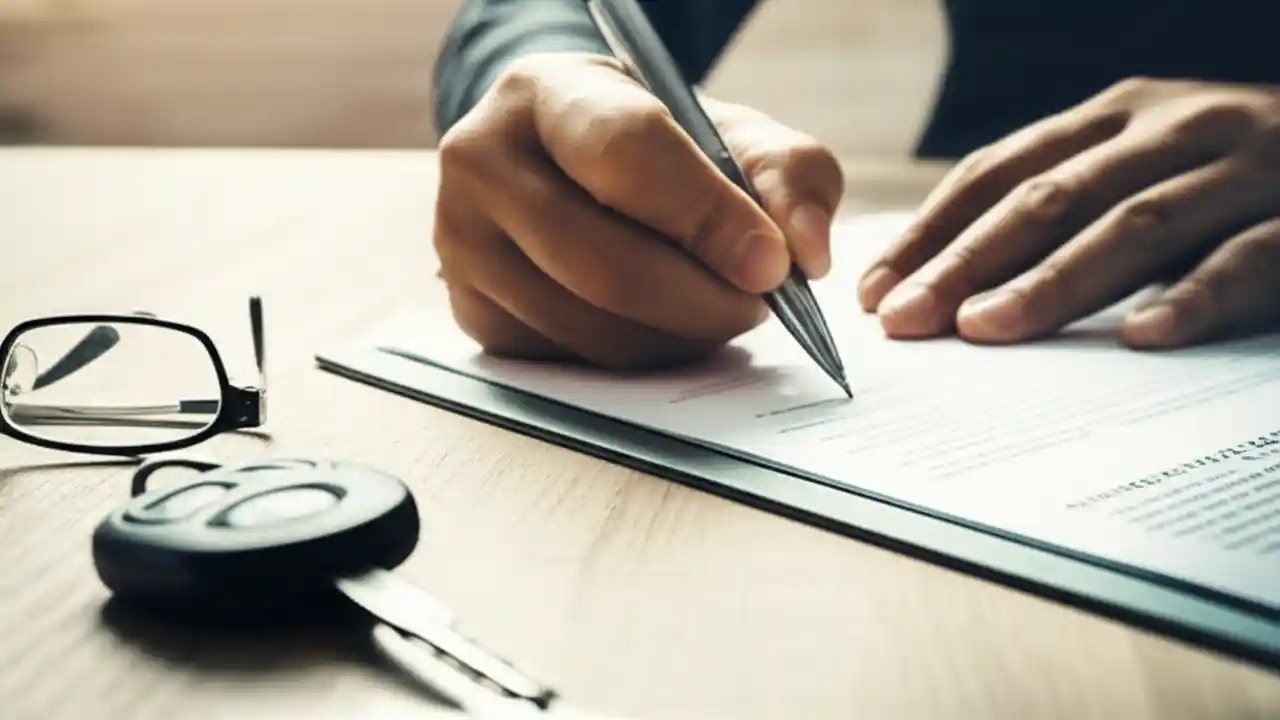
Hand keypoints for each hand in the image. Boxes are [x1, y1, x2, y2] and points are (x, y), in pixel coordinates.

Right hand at [434, 53, 843, 368]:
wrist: (563, 162)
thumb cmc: (653, 145)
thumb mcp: (726, 130)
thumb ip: (788, 174)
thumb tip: (805, 254)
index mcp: (545, 93)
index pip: (626, 157)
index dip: (707, 218)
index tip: (772, 267)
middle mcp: (481, 163)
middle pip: (604, 266)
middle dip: (703, 301)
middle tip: (759, 306)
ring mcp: (461, 245)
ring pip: (593, 329)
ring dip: (678, 338)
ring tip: (716, 309)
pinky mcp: (471, 311)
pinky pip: (573, 361)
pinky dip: (639, 357)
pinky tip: (662, 324)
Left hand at [859, 77, 1279, 347]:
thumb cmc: (1226, 176)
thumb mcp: (1137, 166)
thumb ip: (1062, 204)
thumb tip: (947, 277)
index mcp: (1116, 118)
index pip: (999, 172)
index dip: (931, 230)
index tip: (875, 288)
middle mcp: (1172, 131)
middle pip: (1049, 200)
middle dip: (967, 262)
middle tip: (906, 319)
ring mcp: (1242, 172)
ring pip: (1133, 227)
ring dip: (1053, 282)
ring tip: (987, 329)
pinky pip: (1244, 262)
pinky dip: (1190, 299)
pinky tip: (1140, 338)